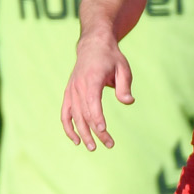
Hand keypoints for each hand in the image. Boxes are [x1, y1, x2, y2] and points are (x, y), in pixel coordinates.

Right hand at [61, 34, 133, 150]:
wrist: (92, 46)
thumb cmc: (110, 58)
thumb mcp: (123, 67)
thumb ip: (124, 85)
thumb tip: (128, 101)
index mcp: (91, 78)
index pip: (92, 100)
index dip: (97, 115)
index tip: (103, 128)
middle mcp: (78, 85)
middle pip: (85, 112)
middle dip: (96, 131)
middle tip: (109, 144)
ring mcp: (71, 90)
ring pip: (74, 116)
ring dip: (83, 133)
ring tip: (93, 148)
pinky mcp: (69, 94)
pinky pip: (65, 114)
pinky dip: (68, 127)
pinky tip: (76, 140)